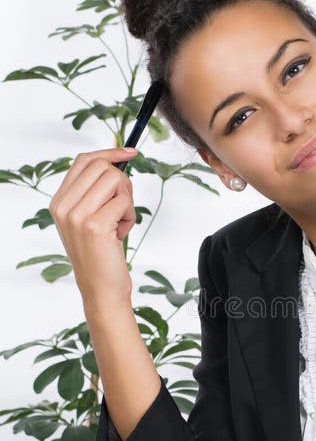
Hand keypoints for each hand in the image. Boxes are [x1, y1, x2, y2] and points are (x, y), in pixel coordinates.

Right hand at [49, 147, 138, 306]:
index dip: (110, 152)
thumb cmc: (101, 253)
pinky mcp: (95, 224)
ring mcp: (77, 215)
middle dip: (123, 183)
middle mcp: (63, 206)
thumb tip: (118, 161)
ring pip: (115, 180)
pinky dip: (130, 216)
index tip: (131, 153)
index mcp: (59, 202)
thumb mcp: (90, 218)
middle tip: (123, 206)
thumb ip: (94, 192)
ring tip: (120, 222)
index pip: (84, 161)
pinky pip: (125, 202)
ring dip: (127, 200)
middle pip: (102, 166)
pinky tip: (121, 233)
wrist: (101, 289)